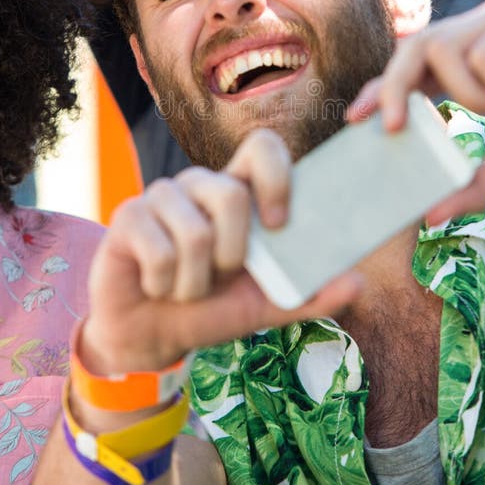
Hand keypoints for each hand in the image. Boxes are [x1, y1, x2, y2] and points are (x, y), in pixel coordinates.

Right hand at [82, 129, 361, 375]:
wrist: (150, 337)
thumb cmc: (209, 309)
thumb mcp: (263, 306)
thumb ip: (308, 294)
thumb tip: (357, 282)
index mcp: (236, 193)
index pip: (262, 147)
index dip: (277, 175)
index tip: (280, 224)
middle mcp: (199, 185)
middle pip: (230, 191)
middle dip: (232, 251)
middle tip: (221, 275)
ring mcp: (160, 196)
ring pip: (196, 232)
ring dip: (195, 282)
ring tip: (186, 289)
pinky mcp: (127, 216)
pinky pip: (161, 251)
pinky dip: (166, 285)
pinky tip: (157, 285)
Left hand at [348, 0, 484, 222]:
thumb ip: (477, 184)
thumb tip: (432, 219)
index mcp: (464, 60)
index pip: (409, 69)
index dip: (380, 89)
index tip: (354, 119)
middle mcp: (473, 33)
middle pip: (412, 47)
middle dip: (394, 87)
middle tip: (394, 128)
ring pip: (446, 51)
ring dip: (470, 94)